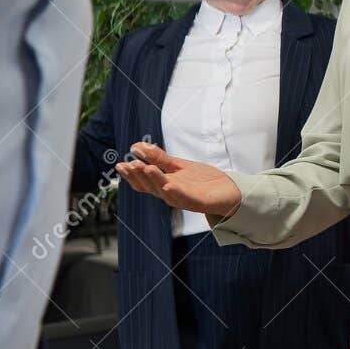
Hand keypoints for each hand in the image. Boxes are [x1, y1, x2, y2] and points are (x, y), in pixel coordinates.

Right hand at [113, 142, 240, 216]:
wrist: (229, 189)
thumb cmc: (202, 179)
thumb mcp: (178, 165)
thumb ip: (159, 158)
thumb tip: (136, 146)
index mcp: (164, 185)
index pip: (143, 182)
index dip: (131, 175)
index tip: (120, 164)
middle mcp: (170, 194)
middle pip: (151, 187)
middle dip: (139, 176)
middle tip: (130, 164)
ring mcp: (183, 199)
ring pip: (165, 191)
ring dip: (154, 180)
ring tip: (146, 167)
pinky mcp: (198, 203)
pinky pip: (184, 198)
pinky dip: (175, 191)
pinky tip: (168, 184)